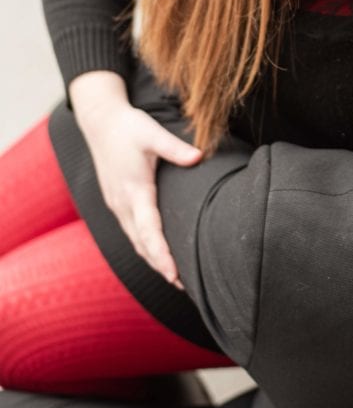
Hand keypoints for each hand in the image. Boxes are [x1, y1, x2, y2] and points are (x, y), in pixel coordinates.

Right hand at [70, 72, 201, 283]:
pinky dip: (145, 246)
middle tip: (185, 286)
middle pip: (142, 244)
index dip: (162, 255)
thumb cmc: (128, 127)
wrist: (99, 121)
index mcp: (134, 190)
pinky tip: (157, 253)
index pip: (149, 231)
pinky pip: (131, 232)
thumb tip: (198, 157)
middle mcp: (123, 203)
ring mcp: (117, 204)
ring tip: (176, 278)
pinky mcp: (117, 201)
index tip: (175, 275)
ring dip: (153, 260)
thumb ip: (175, 148)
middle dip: (161, 266)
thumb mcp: (152, 133)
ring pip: (135, 241)